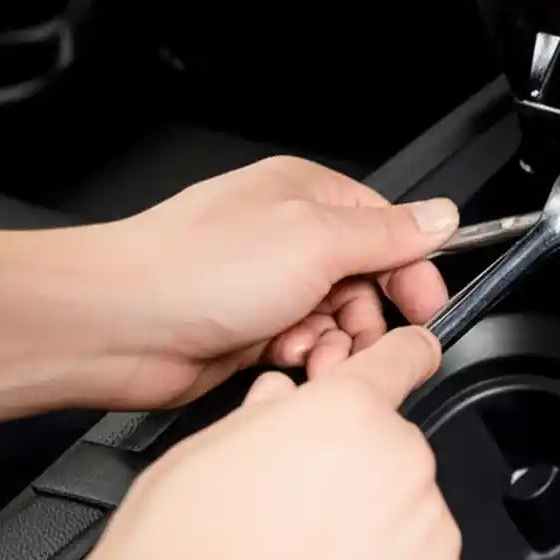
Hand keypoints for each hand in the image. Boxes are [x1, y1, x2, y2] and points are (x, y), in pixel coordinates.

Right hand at [58, 327, 465, 559]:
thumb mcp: (190, 469)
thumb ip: (256, 421)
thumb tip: (281, 402)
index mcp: (342, 418)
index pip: (400, 358)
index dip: (398, 357)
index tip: (408, 356)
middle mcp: (399, 468)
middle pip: (393, 447)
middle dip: (354, 468)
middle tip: (293, 509)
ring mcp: (426, 538)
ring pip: (409, 510)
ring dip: (371, 526)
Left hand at [95, 156, 459, 408]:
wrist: (117, 327)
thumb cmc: (194, 268)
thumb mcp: (316, 239)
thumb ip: (388, 234)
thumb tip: (441, 216)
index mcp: (309, 196)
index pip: (391, 230)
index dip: (414, 271)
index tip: (427, 307)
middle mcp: (290, 237)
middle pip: (369, 284)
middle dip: (369, 319)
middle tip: (360, 338)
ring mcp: (270, 286)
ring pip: (340, 324)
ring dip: (336, 346)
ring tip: (310, 353)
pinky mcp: (252, 332)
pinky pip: (306, 351)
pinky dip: (304, 362)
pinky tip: (285, 363)